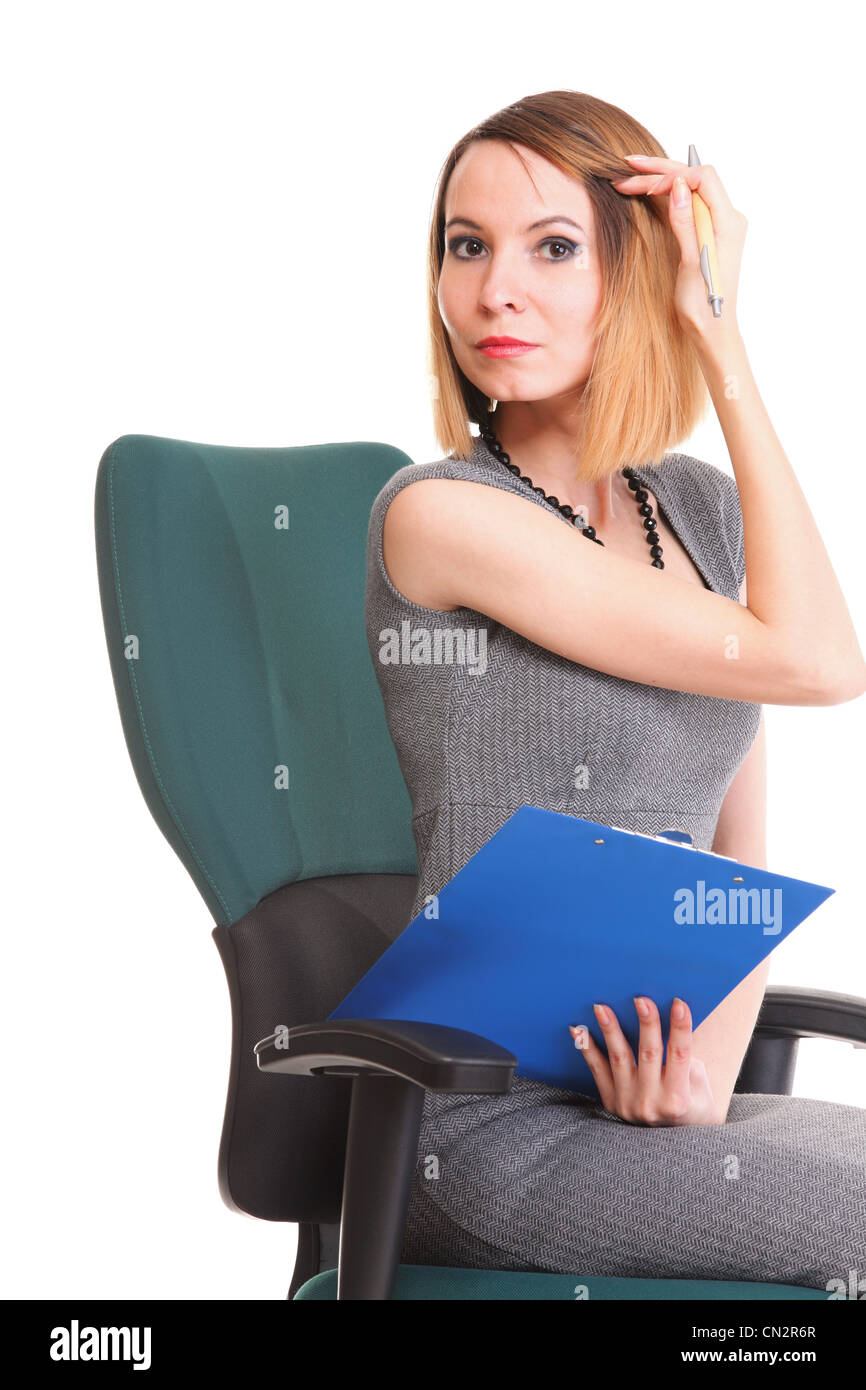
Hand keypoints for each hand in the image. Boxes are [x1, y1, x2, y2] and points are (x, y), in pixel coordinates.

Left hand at [568, 996, 722, 1125]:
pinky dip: (587, 1048)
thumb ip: (686, 1059)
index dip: (680, 1028)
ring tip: (602, 1007)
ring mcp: (628, 1103)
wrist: (673, 1146)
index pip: (680, 1055)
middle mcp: (651, 1103)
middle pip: (649, 1054)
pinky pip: (597, 1070)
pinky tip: (578, 1029)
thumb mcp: (699, 1086)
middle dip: (646, 1024)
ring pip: (619, 1059)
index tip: (678, 1002)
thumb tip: (669, 1021)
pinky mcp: (610, 1102)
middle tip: (641, 999)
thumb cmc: (692, 1105)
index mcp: (679, 1099)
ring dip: (610, 1030)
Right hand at [609, 155, 746, 344]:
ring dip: (658, 182)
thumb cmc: (704, 305)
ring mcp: (716, 225)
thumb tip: (679, 186)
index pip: (703, 178)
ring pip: (687, 190)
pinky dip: (664, 197)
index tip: (645, 185)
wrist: (712, 330)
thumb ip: (686, 222)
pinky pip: (686, 205)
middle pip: (693, 180)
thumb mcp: (692, 263)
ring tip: (627, 179)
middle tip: (628, 167)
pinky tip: (645, 192)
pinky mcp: (705, 233)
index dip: (673, 175)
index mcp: (728, 223)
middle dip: (660, 172)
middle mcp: (726, 218)